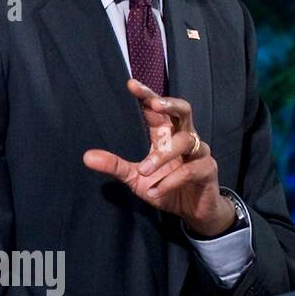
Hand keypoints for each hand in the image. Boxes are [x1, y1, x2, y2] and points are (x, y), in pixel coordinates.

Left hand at [82, 78, 236, 237]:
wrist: (192, 211)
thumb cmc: (163, 187)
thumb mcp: (135, 177)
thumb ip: (114, 165)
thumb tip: (86, 156)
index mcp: (166, 134)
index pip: (157, 109)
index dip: (147, 95)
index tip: (131, 84)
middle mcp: (185, 138)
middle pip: (183, 111)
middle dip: (169, 104)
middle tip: (154, 104)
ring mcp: (199, 153)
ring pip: (185, 142)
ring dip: (163, 155)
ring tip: (143, 170)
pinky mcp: (208, 171)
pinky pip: (191, 170)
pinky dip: (171, 181)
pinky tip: (155, 191)